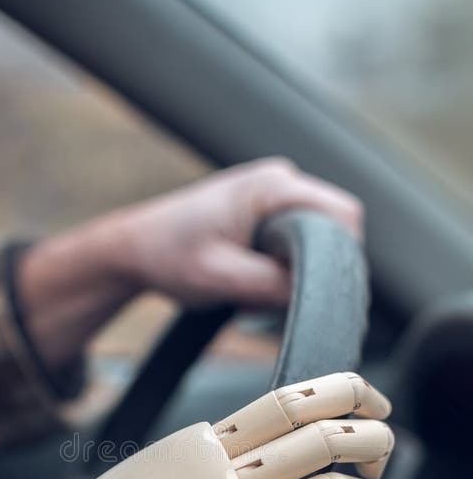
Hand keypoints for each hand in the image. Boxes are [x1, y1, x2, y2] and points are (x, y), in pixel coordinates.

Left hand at [116, 158, 362, 306]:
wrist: (134, 249)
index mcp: (272, 186)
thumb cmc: (168, 256)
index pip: (344, 215)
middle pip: (335, 229)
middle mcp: (280, 181)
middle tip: (273, 297)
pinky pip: (296, 244)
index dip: (342, 257)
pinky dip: (280, 270)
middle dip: (315, 271)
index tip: (315, 292)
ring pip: (317, 241)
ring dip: (294, 274)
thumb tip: (316, 295)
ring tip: (253, 291)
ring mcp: (273, 194)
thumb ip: (273, 285)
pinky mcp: (266, 212)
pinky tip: (251, 283)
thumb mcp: (221, 278)